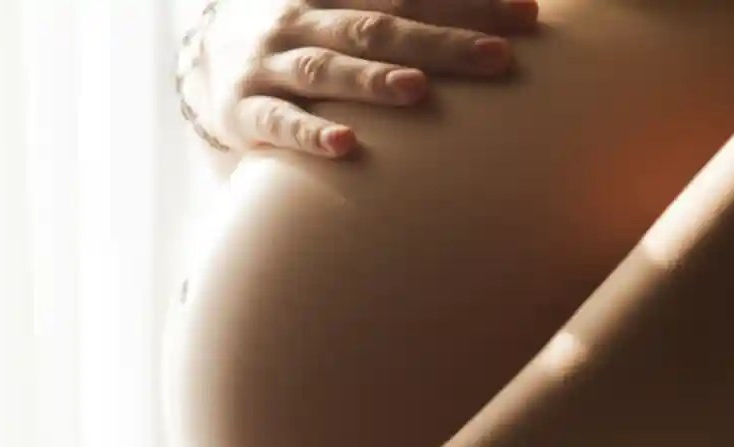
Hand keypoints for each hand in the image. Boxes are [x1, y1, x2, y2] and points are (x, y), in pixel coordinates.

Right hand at [185, 0, 538, 156]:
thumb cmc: (301, 37)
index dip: (469, 2)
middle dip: (439, 42)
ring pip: (326, 69)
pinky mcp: (243, 111)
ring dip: (371, 80)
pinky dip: (309, 134)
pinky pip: (278, 124)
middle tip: (497, 59)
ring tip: (417, 91)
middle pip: (377, 28)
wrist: (204, 58)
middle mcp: (302, 20)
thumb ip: (397, 4)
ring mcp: (270, 65)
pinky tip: (345, 146)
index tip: (529, 16)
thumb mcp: (344, 9)